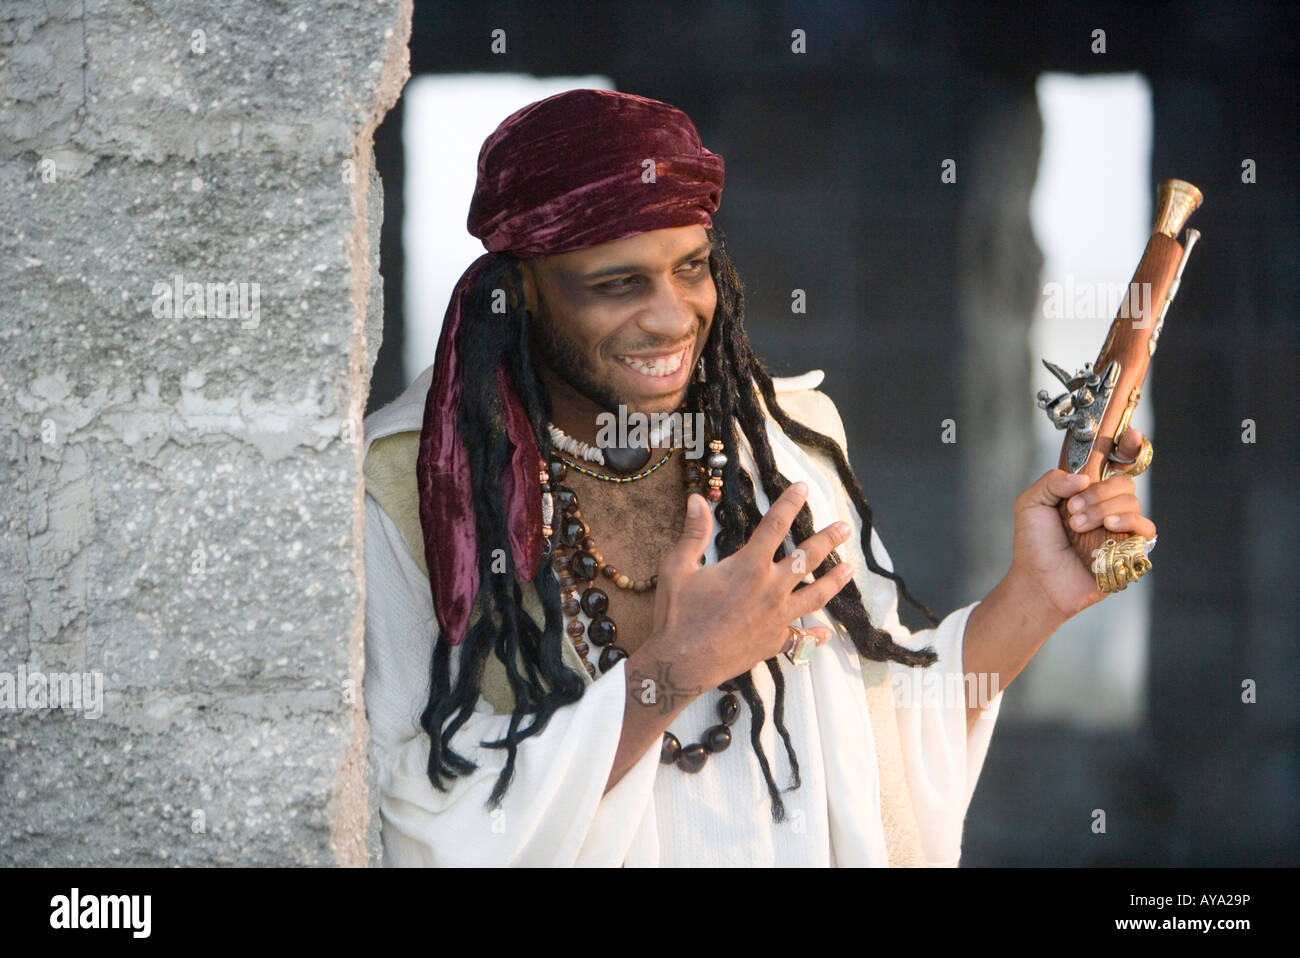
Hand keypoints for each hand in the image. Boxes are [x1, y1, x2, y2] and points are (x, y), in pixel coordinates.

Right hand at [646, 482, 853, 689]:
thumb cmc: (677, 615)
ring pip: (815, 595)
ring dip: (834, 581)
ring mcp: (777, 618)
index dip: (790, 503)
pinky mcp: (774, 642)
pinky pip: (800, 638)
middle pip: (807, 558)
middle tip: (844, 527)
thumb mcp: (677, 567)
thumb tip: (697, 499)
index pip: (775, 526)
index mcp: (749, 566)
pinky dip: (814, 636)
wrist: (682, 663)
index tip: (803, 488)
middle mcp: (771, 589)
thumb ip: (693, 533)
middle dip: (828, 539)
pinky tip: (826, 633)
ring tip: (848, 568)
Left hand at [1009, 428, 1157, 621]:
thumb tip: (1084, 478)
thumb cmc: (1033, 544)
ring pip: (1132, 501)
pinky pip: (1146, 528)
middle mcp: (1106, 505)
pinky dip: (1129, 521)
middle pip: (1124, 481)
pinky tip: (1109, 525)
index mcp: (1086, 490)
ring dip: (1102, 508)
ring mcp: (1119, 526)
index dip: (1128, 446)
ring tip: (1077, 526)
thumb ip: (1052, 481)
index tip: (1133, 435)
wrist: (1038, 581)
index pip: (1114, 463)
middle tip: (1072, 510)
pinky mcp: (1130, 548)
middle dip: (1098, 492)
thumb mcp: (1031, 503)